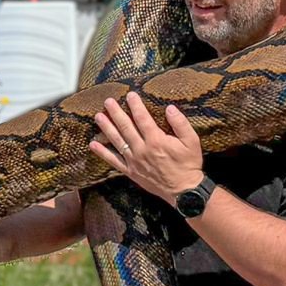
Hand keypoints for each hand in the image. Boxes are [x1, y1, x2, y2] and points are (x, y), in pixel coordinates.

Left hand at [89, 92, 204, 203]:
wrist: (184, 191)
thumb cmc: (189, 164)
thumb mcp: (192, 141)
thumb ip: (180, 123)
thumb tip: (170, 108)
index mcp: (156, 140)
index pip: (142, 118)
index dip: (135, 105)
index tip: (130, 95)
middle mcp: (142, 149)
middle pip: (126, 127)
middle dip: (116, 113)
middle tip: (108, 101)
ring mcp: (134, 161)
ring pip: (117, 141)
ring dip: (106, 128)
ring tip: (98, 116)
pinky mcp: (130, 171)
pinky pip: (113, 161)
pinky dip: (102, 153)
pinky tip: (93, 144)